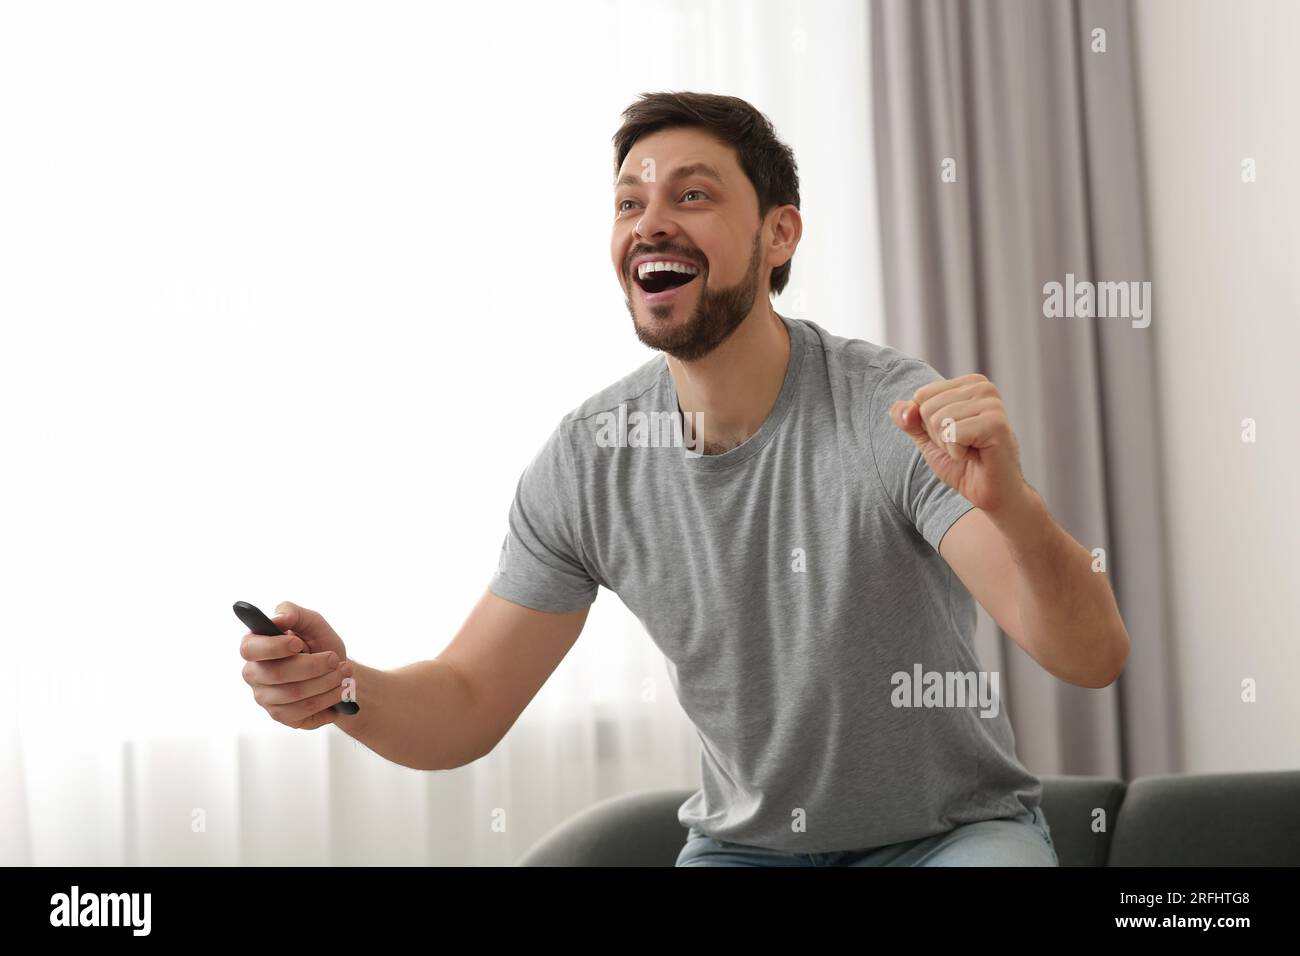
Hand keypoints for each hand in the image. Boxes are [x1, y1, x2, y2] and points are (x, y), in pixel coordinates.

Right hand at [239, 600, 354, 729]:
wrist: (339, 672)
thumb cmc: (320, 645)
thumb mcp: (313, 623)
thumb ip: (294, 613)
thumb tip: (279, 618)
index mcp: (255, 646)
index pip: (250, 649)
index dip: (273, 647)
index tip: (298, 643)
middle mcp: (254, 673)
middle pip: (276, 674)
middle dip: (313, 666)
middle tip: (336, 659)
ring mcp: (265, 697)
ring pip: (293, 694)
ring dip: (326, 682)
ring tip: (344, 673)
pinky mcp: (280, 715)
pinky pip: (303, 711)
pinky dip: (328, 699)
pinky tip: (339, 690)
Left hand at [888, 372, 1029, 514]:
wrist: (990, 493)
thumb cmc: (962, 464)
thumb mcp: (927, 437)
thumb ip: (909, 419)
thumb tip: (903, 410)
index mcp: (969, 384)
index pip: (921, 395)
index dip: (929, 425)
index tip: (954, 435)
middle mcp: (983, 387)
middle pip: (928, 408)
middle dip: (938, 436)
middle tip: (963, 446)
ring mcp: (992, 404)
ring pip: (939, 420)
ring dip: (948, 445)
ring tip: (970, 450)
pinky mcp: (995, 423)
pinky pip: (952, 434)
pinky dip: (957, 452)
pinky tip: (976, 455)